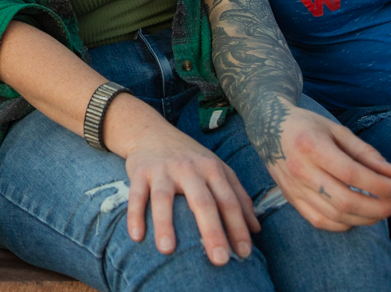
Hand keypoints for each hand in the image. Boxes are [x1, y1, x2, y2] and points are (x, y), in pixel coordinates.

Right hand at [107, 100, 258, 265]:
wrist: (152, 131)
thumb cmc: (190, 158)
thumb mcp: (218, 169)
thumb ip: (238, 196)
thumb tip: (256, 230)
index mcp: (212, 169)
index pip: (229, 201)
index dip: (238, 227)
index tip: (244, 253)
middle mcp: (189, 168)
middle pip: (202, 201)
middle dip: (212, 231)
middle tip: (220, 260)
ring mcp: (163, 170)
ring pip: (164, 198)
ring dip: (165, 224)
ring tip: (167, 251)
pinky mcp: (140, 172)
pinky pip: (136, 195)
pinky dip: (134, 215)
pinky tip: (137, 236)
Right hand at [261, 103, 390, 229]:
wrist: (267, 128)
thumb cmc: (307, 125)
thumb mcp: (336, 129)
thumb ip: (365, 152)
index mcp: (311, 145)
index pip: (351, 174)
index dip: (381, 186)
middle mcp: (300, 169)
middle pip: (345, 201)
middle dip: (379, 207)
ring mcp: (293, 187)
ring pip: (335, 216)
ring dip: (366, 218)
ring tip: (384, 210)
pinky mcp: (291, 198)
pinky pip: (320, 221)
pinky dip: (344, 225)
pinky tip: (358, 216)